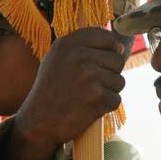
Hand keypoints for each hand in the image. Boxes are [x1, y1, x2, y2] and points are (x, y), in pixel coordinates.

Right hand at [12, 27, 126, 147]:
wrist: (38, 121)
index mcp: (68, 43)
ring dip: (108, 91)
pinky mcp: (96, 96)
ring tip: (87, 96)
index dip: (110, 50)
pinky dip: (105, 106)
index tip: (102, 62)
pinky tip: (88, 108)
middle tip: (90, 85)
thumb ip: (84, 48)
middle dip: (110, 74)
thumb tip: (121, 47)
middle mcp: (79, 56)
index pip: (107, 37)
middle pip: (117, 60)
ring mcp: (89, 76)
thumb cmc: (51, 90)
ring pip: (119, 81)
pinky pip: (116, 99)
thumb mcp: (57, 59)